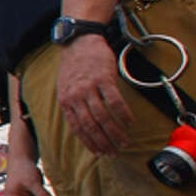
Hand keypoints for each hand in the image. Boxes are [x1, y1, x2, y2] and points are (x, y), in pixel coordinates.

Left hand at [57, 35, 135, 156]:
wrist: (79, 42)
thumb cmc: (74, 66)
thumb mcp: (66, 88)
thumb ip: (73, 106)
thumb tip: (84, 127)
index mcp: (65, 101)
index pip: (77, 128)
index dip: (90, 143)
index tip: (100, 153)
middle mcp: (75, 97)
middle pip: (91, 126)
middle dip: (104, 142)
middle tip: (115, 152)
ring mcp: (89, 88)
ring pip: (103, 117)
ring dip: (115, 132)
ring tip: (125, 141)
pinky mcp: (103, 79)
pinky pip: (115, 101)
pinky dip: (123, 114)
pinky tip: (130, 122)